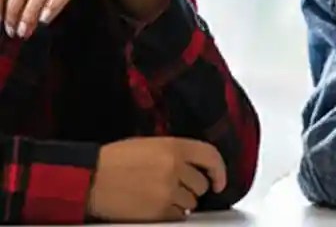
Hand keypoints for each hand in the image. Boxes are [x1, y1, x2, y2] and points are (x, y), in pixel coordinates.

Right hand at [87, 137, 226, 222]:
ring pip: (191, 203)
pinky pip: (178, 217)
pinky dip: (170, 215)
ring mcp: (168, 190)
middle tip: (173, 189)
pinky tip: (154, 207)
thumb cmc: (113, 161)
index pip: (211, 156)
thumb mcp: (150, 145)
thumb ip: (175, 153)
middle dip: (191, 188)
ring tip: (157, 196)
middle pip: (201, 184)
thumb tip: (195, 167)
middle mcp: (175, 167)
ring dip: (180, 203)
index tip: (219, 181)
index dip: (219, 171)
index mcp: (174, 147)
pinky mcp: (159, 212)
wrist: (89, 178)